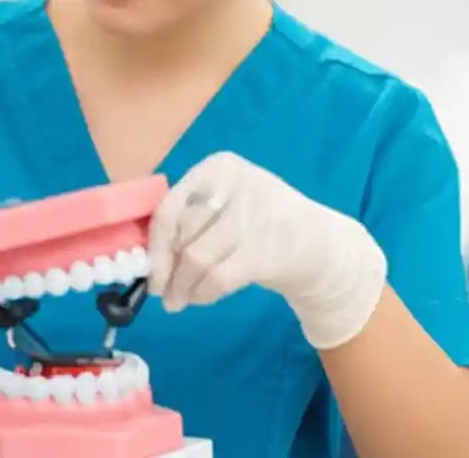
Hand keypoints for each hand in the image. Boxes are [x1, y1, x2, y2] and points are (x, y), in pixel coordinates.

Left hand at [146, 151, 387, 349]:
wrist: (321, 244)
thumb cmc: (258, 223)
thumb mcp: (225, 203)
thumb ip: (189, 218)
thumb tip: (147, 258)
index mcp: (219, 166)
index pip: (171, 206)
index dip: (155, 245)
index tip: (149, 272)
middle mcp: (236, 184)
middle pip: (183, 235)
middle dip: (167, 270)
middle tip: (164, 292)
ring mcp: (255, 214)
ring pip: (197, 258)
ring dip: (182, 287)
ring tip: (178, 301)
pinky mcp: (266, 249)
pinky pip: (218, 277)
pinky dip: (203, 293)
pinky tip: (201, 298)